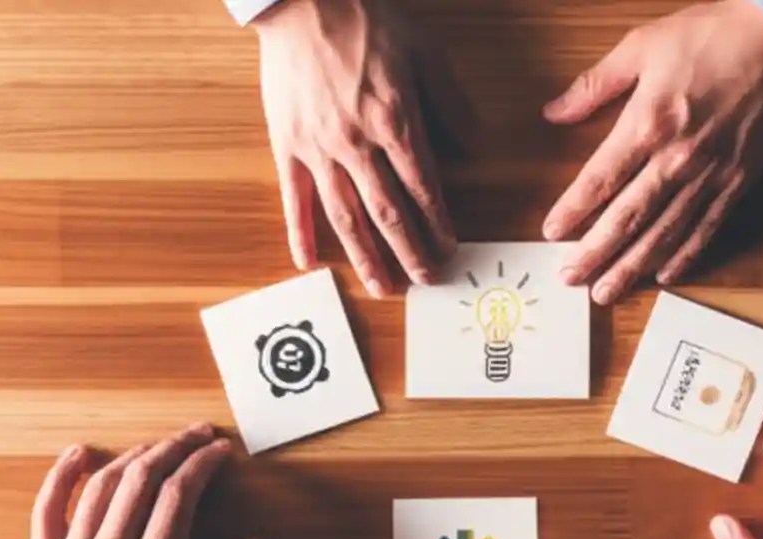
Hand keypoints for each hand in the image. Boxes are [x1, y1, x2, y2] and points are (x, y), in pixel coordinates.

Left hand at [25, 424, 264, 538]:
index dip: (203, 465)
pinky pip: (47, 513)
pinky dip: (62, 477)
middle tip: (198, 436)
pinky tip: (79, 455)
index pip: (180, 497)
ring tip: (159, 444)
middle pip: (142, 480)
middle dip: (174, 447)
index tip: (221, 453)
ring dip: (134, 455)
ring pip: (101, 488)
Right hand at [253, 0, 472, 296]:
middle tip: (427, 279)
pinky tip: (308, 263)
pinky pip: (294, 199)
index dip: (439, 223)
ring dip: (365, 257)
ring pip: (346, 216)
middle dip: (411, 252)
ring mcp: (319, 150)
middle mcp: (358, 145)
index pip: (424, 188)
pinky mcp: (287, 146)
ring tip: (380, 287)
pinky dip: (300, 233)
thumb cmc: (365, 22)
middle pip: (389, 213)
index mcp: (395, 123)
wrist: (303, 1)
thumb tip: (475, 145)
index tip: (451, 248)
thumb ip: (451, 103)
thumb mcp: (425, 54)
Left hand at [543, 0, 762, 303]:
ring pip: (664, 233)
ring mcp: (710, 175)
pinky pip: (706, 228)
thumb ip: (594, 85)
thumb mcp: (641, 46)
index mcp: (648, 124)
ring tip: (606, 291)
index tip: (551, 233)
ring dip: (632, 267)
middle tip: (570, 279)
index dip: (573, 210)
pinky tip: (663, 276)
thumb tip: (554, 112)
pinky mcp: (737, 182)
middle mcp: (677, 158)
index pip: (601, 179)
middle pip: (628, 218)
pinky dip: (684, 256)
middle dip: (595, 253)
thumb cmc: (711, 36)